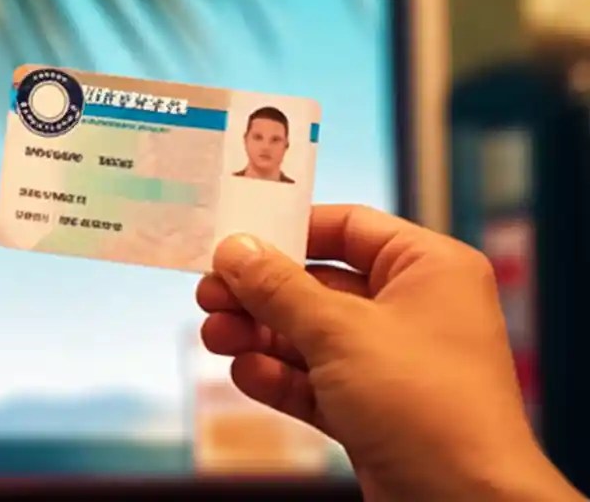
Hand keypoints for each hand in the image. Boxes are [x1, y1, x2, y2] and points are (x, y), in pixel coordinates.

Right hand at [197, 205, 580, 501]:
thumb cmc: (427, 405)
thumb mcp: (340, 333)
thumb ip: (279, 288)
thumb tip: (235, 249)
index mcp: (429, 269)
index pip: (349, 228)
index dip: (289, 230)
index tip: (235, 240)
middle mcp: (415, 309)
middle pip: (319, 284)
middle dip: (260, 294)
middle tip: (209, 294)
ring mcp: (394, 363)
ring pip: (311, 336)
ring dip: (259, 336)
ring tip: (215, 337)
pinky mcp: (375, 410)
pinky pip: (317, 381)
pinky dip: (280, 377)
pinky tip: (246, 374)